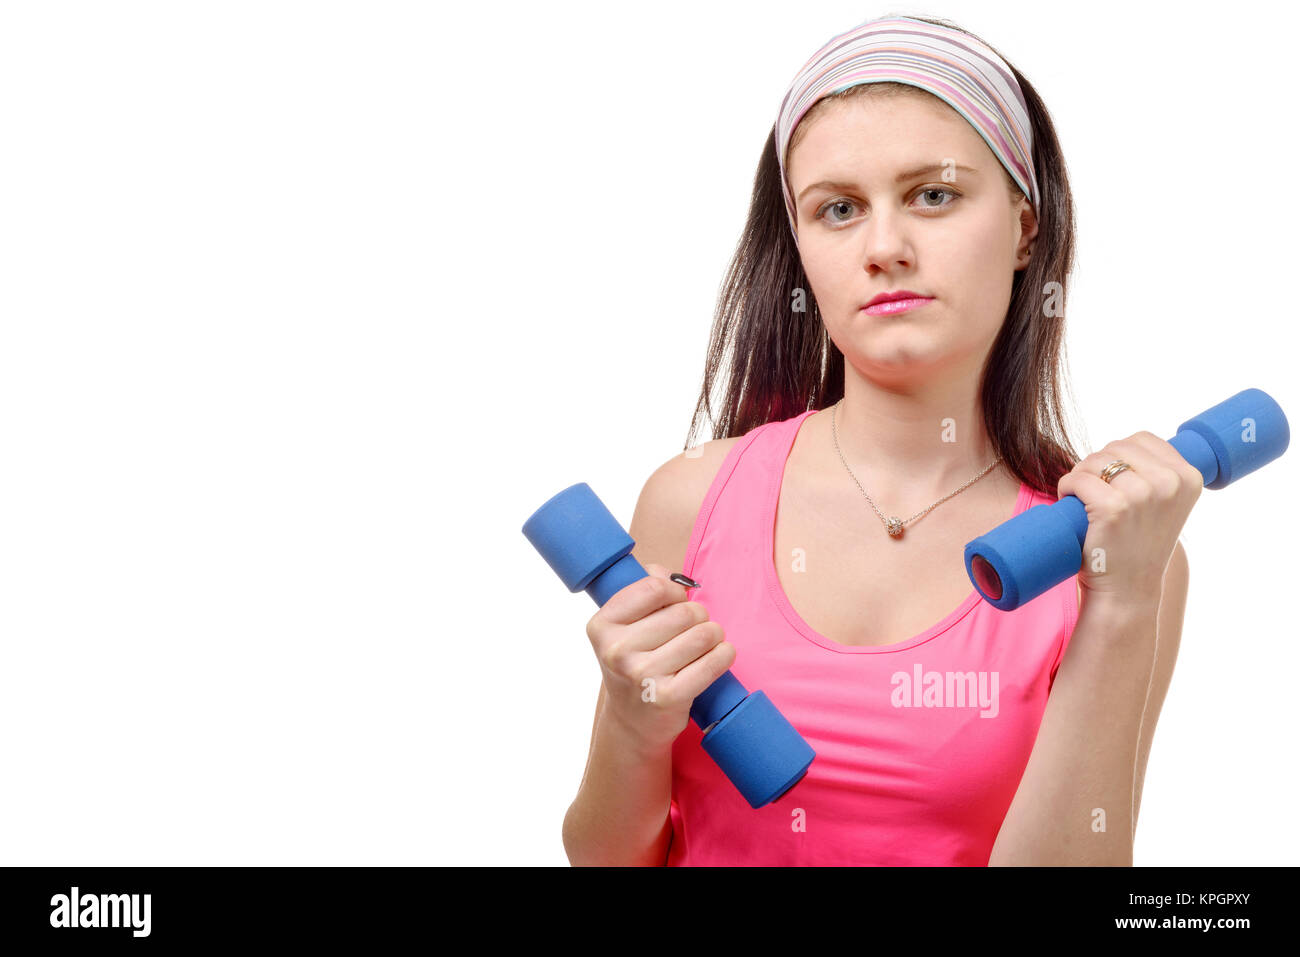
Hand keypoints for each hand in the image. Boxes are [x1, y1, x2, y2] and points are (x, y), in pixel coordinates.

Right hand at [585, 563, 735, 751]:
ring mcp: (641, 675)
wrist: (633, 721)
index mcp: (602, 625)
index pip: (653, 587)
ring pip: (703, 634)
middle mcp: (617, 651)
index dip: (674, 591)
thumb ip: (643, 589)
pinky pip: (713, 662)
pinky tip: (719, 655)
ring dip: (714, 634)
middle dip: (698, 615)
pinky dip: (724, 654)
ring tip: (707, 642)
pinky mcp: (668, 698)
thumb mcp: (623, 627)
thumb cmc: (635, 664)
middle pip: (684, 611)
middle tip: (693, 628)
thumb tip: (667, 574)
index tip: (677, 602)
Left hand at [1056, 431, 1201, 610]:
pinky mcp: (1113, 507)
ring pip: (1095, 460)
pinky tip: (1069, 500)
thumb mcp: (1165, 505)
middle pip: (1116, 447)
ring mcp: (1142, 494)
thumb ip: (1158, 476)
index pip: (1143, 439)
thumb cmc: (1139, 545)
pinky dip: (1067, 486)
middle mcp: (1170, 483)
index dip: (1119, 453)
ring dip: (1080, 474)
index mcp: (1189, 477)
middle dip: (1097, 464)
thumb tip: (1125, 447)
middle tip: (1093, 490)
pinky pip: (1078, 479)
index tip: (1113, 477)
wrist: (1128, 590)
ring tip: (1082, 497)